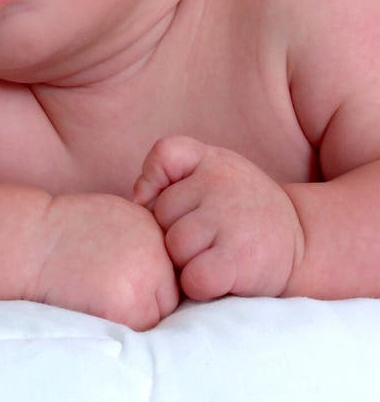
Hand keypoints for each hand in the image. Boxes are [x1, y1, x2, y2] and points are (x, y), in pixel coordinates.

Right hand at [33, 193, 178, 330]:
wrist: (33, 243)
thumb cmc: (66, 231)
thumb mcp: (115, 216)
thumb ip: (144, 238)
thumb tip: (166, 265)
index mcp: (153, 227)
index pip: (171, 268)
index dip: (149, 279)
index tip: (121, 277)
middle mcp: (156, 253)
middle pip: (168, 294)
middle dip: (146, 298)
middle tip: (110, 290)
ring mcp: (143, 283)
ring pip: (155, 316)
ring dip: (134, 315)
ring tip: (101, 297)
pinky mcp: (126, 310)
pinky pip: (136, 332)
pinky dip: (120, 327)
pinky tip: (95, 307)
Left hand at [133, 136, 304, 300]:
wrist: (304, 240)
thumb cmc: (244, 208)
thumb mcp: (214, 170)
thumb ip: (170, 169)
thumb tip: (138, 198)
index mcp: (213, 160)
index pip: (165, 155)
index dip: (157, 180)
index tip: (175, 201)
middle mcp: (221, 184)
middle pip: (162, 215)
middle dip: (175, 231)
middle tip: (208, 236)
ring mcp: (229, 220)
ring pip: (174, 248)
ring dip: (187, 261)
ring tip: (214, 255)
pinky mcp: (237, 259)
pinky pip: (193, 278)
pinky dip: (200, 286)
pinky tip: (220, 276)